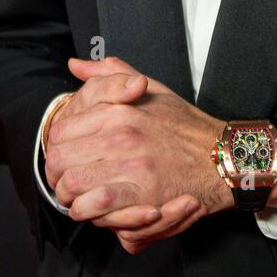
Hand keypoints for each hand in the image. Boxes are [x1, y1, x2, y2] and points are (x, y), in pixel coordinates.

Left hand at [44, 54, 232, 253]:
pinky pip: (96, 204)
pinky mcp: (142, 193)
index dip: (57, 147)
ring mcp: (131, 164)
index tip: (66, 157)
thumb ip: (109, 75)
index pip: (62, 129)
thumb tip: (76, 65)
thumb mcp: (149, 88)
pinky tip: (94, 210)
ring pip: (72, 185)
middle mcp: (120, 133)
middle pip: (60, 159)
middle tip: (66, 182)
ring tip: (78, 198)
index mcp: (118, 108)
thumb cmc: (184, 124)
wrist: (220, 155)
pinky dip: (87, 211)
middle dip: (57, 175)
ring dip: (69, 197)